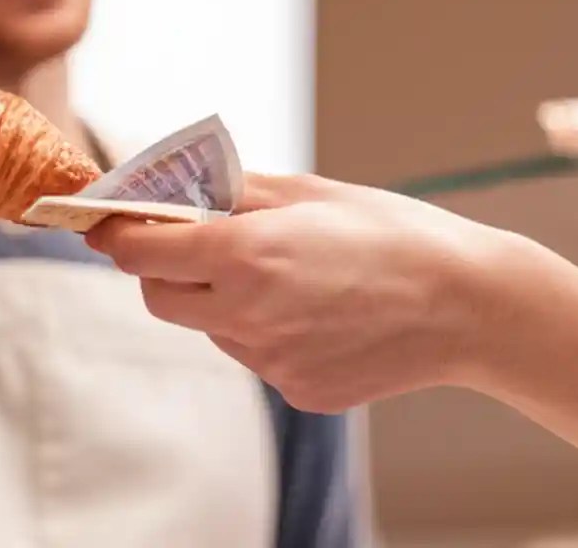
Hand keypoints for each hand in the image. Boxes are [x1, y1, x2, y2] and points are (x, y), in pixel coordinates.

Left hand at [85, 173, 530, 412]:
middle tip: (190, 242)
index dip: (115, 234)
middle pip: (158, 298)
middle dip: (160, 269)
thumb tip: (175, 188)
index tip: (106, 223)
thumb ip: (231, 191)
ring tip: (280, 275)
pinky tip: (313, 311)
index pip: (138, 252)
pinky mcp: (296, 390)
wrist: (470, 306)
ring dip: (217, 299)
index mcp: (244, 255)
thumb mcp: (307, 190)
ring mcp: (270, 360)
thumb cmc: (392, 232)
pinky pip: (253, 355)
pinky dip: (262, 330)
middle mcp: (247, 314)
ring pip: (207, 328)